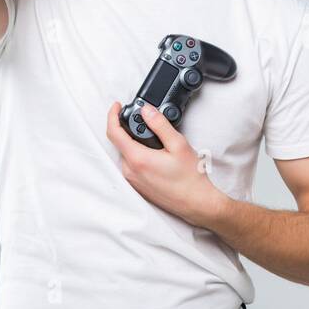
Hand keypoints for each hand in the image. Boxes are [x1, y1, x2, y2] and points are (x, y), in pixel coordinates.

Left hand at [105, 101, 228, 227]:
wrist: (196, 203)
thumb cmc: (190, 178)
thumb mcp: (178, 145)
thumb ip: (160, 124)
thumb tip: (146, 110)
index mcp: (137, 159)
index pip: (114, 133)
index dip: (112, 115)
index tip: (117, 106)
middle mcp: (130, 171)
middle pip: (120, 142)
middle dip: (129, 129)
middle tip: (146, 122)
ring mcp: (133, 180)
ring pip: (126, 154)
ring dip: (135, 143)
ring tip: (157, 141)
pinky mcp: (138, 186)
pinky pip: (132, 165)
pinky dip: (139, 155)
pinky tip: (158, 156)